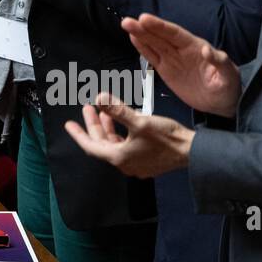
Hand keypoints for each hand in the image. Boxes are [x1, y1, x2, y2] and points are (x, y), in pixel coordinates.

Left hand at [65, 93, 193, 177]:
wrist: (192, 152)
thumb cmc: (167, 138)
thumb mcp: (139, 121)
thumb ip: (117, 110)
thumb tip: (99, 99)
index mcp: (119, 157)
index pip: (91, 146)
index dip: (79, 134)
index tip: (69, 125)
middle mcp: (125, 163)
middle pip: (102, 143)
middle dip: (95, 124)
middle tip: (88, 108)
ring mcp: (136, 163)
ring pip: (114, 143)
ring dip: (108, 127)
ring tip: (104, 110)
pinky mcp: (146, 160)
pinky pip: (126, 146)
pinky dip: (121, 132)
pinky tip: (125, 119)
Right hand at [122, 13, 240, 117]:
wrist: (223, 102)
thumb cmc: (228, 86)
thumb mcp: (228, 75)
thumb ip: (219, 61)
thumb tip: (206, 49)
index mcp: (195, 47)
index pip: (174, 33)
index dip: (159, 26)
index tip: (145, 18)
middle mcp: (181, 50)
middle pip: (160, 36)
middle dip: (144, 28)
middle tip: (127, 21)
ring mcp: (173, 59)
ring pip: (153, 44)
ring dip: (139, 35)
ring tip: (126, 25)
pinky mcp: (166, 71)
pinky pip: (152, 58)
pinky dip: (142, 48)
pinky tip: (133, 39)